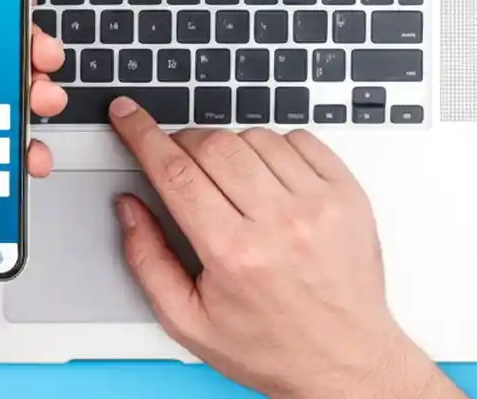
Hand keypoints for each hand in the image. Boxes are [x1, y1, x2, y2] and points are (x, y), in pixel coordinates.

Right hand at [108, 98, 463, 398]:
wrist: (346, 362)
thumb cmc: (271, 346)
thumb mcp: (187, 320)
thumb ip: (146, 259)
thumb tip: (128, 207)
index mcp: (233, 253)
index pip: (174, 171)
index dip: (142, 134)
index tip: (128, 114)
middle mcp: (279, 222)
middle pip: (212, 145)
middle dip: (183, 143)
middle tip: (180, 164)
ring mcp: (318, 204)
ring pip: (253, 137)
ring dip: (229, 148)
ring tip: (230, 184)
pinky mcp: (347, 194)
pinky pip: (299, 139)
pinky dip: (274, 146)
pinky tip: (268, 178)